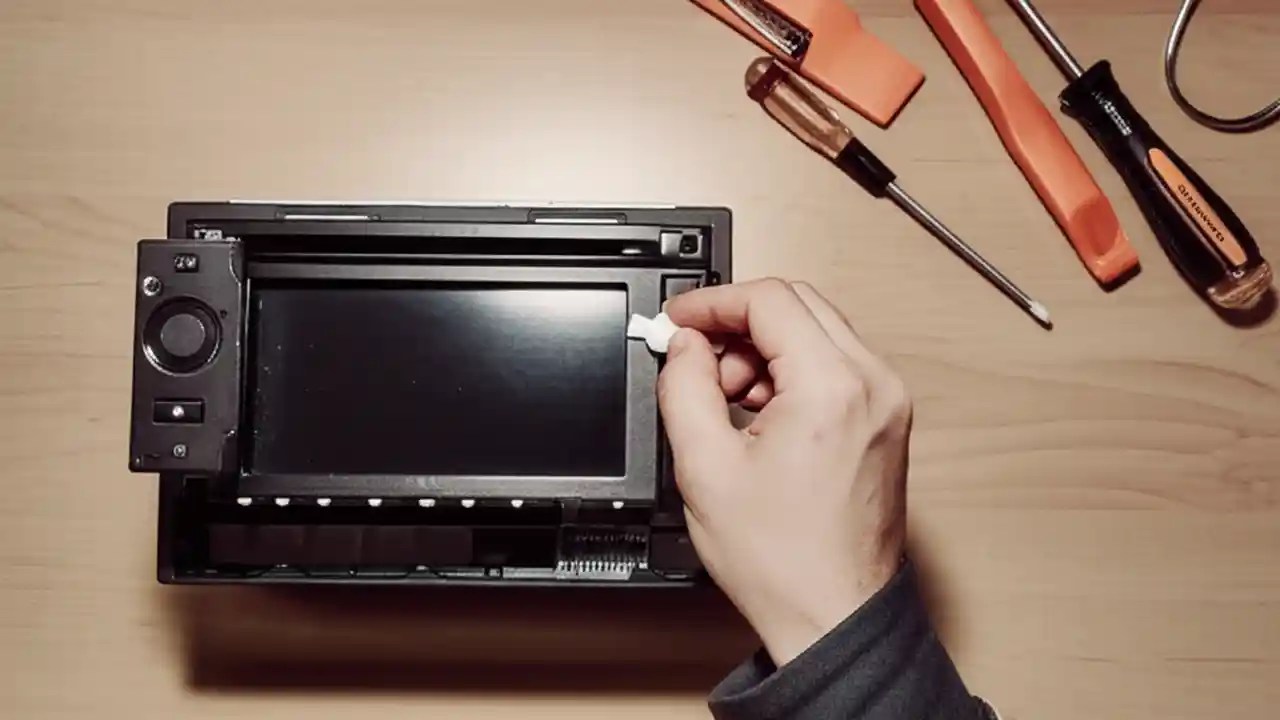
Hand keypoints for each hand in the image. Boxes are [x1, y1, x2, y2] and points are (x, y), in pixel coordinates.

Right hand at [657, 279, 911, 665]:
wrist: (835, 615)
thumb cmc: (783, 561)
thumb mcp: (705, 467)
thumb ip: (685, 387)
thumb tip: (684, 347)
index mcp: (832, 388)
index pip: (769, 300)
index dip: (712, 302)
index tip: (679, 321)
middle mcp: (873, 384)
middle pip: (798, 305)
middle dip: (738, 324)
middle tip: (696, 360)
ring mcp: (888, 401)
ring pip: (817, 332)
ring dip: (764, 349)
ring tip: (726, 401)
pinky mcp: (887, 420)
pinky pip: (835, 366)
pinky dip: (791, 373)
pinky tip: (759, 414)